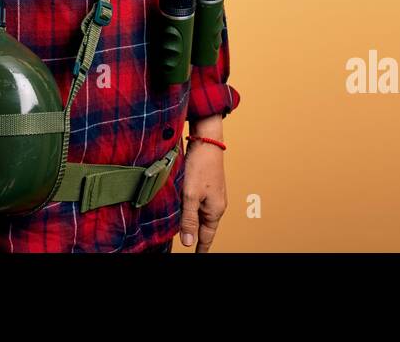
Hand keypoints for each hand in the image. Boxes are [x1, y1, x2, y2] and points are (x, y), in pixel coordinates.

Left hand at [179, 121, 227, 251]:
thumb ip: (189, 220)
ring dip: (192, 224)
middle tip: (185, 248)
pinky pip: (199, 205)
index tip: (196, 258)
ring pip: (200, 216)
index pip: (206, 238)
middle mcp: (216, 205)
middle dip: (196, 239)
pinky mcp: (206, 187)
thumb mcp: (190, 195)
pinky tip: (183, 212)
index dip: (200, 250)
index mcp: (215, 210)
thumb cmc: (200, 166)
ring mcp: (212, 196)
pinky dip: (191, 212)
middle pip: (204, 228)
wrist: (206, 140)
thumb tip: (189, 243)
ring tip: (183, 234)